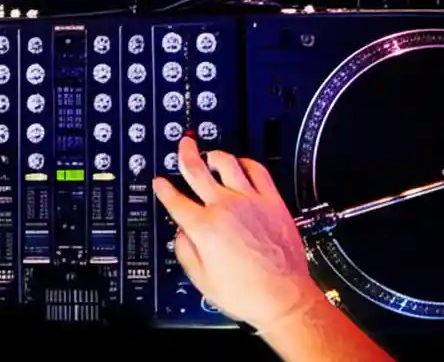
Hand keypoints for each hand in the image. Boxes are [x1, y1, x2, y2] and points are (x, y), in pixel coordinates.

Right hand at [153, 137, 323, 330]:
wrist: (284, 298)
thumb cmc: (247, 293)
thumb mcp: (202, 280)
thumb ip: (185, 252)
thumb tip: (181, 234)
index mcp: (204, 228)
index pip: (175, 200)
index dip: (163, 188)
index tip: (160, 182)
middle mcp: (225, 208)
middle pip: (197, 170)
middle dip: (185, 154)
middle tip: (183, 146)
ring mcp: (250, 201)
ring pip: (227, 163)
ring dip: (214, 155)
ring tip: (210, 154)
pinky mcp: (272, 201)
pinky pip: (258, 171)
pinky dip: (246, 162)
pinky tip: (242, 164)